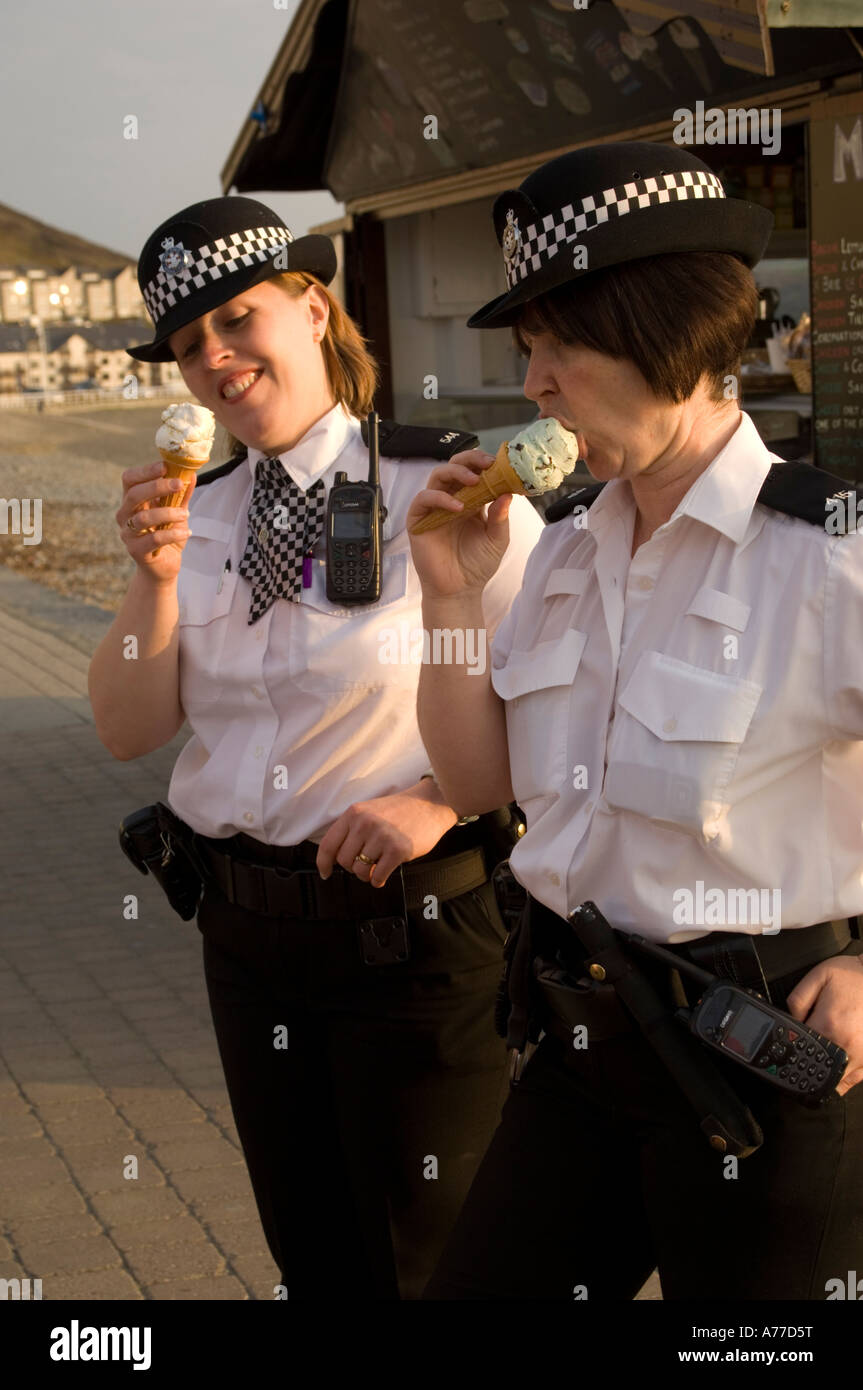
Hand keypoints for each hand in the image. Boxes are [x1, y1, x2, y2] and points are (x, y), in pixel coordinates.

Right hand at [116, 460, 193, 582]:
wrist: (165, 566)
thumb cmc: (168, 535)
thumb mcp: (177, 512)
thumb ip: (182, 495)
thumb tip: (191, 474)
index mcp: (132, 501)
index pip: (129, 479)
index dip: (145, 471)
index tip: (165, 466)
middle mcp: (125, 515)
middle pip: (134, 495)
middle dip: (157, 487)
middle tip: (179, 484)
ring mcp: (128, 534)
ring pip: (144, 518)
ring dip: (168, 513)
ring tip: (186, 513)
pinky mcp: (136, 551)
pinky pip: (153, 539)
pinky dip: (172, 533)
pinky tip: (185, 532)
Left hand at [315, 783, 458, 887]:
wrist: (430, 804)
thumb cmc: (401, 810)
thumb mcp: (370, 811)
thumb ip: (353, 829)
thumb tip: (337, 856)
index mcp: (354, 813)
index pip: (328, 843)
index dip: (323, 863)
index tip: (325, 872)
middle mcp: (365, 824)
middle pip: (343, 861)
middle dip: (352, 867)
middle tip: (364, 864)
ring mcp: (381, 837)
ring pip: (360, 871)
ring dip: (367, 875)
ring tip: (375, 868)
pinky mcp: (397, 850)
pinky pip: (378, 877)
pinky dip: (378, 880)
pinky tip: (383, 874)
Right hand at [406, 449, 512, 598]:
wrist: (459, 590)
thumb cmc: (477, 565)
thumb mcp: (497, 539)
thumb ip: (501, 517)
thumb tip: (508, 493)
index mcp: (471, 502)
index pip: (474, 473)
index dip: (484, 464)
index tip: (499, 463)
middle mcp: (451, 500)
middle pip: (454, 467)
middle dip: (470, 460)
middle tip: (486, 463)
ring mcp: (434, 509)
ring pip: (438, 476)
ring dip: (456, 472)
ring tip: (474, 481)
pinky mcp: (419, 520)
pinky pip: (424, 499)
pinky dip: (440, 497)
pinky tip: (457, 507)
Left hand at [787, 953, 862, 1095]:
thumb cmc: (852, 976)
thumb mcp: (818, 977)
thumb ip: (798, 999)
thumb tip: (791, 1020)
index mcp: (828, 1023)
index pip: (801, 1045)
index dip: (794, 1042)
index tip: (794, 1039)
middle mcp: (846, 1042)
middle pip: (817, 1065)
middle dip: (808, 1059)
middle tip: (807, 1048)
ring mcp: (862, 1053)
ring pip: (838, 1078)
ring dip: (825, 1073)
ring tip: (819, 1063)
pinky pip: (857, 1078)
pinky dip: (846, 1080)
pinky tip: (837, 1077)